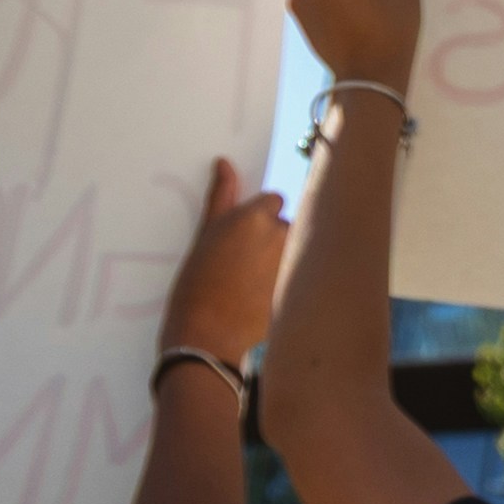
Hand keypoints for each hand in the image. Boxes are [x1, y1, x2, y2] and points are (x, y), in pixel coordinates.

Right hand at [160, 159, 289, 361]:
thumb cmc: (196, 289)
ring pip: (297, 251)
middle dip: (274, 240)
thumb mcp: (204, 239)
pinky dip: (290, 285)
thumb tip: (225, 162)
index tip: (243, 239)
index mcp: (256, 216)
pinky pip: (303, 278)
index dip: (259, 218)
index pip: (273, 201)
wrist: (208, 341)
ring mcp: (298, 262)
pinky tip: (265, 303)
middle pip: (287, 226)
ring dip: (284, 262)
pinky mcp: (306, 288)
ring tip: (256, 288)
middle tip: (247, 268)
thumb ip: (221, 198)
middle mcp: (283, 233)